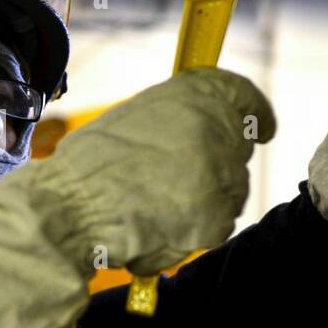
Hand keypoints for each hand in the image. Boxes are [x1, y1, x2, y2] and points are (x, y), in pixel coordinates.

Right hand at [23, 67, 274, 276]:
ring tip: (152, 207)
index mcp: (191, 95)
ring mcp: (217, 174)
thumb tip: (200, 133)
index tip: (262, 128)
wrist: (66, 210)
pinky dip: (191, 232)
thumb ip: (175, 121)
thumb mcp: (132, 120)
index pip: (243, 96)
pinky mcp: (213, 216)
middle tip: (174, 182)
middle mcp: (213, 127)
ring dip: (203, 202)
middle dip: (215, 168)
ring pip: (230, 191)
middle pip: (237, 151)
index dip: (256, 114)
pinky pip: (217, 226)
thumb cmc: (86, 168)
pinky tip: (154, 228)